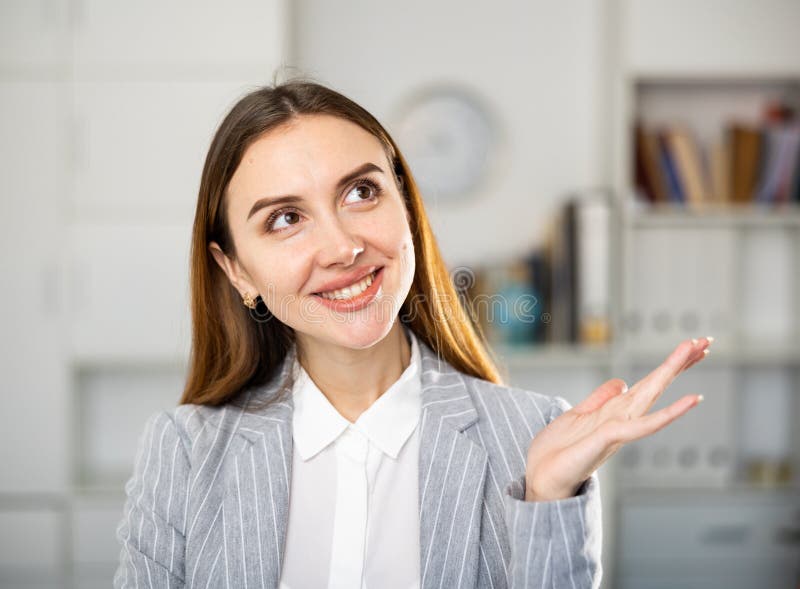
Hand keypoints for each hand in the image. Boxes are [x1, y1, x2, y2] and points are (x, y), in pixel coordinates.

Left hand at [524, 337, 712, 501]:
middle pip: (655, 384)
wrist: (543, 480)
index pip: (647, 383)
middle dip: (679, 362)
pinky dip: (668, 413)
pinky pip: (642, 425)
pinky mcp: (609, 439)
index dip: (668, 366)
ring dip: (673, 372)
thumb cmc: (559, 453)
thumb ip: (600, 399)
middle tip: (705, 340)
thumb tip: (620, 382)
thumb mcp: (578, 415)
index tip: (691, 345)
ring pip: (651, 396)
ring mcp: (619, 429)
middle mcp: (622, 418)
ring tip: (697, 351)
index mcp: (615, 412)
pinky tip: (690, 400)